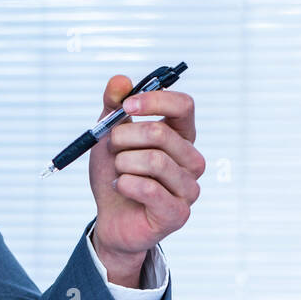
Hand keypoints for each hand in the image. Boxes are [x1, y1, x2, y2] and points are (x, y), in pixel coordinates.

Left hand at [87, 75, 203, 286]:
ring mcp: (189, 188)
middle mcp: (192, 160)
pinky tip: (120, 187)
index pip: (184, 106)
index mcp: (181, 137)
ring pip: (154, 160)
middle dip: (123, 138)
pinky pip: (149, 188)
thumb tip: (119, 80)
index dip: (154, 100)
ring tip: (118, 172)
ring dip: (123, 163)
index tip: (125, 106)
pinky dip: (125, 184)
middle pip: (161, 133)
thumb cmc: (116, 174)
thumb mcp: (108, 136)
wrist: (110, 218)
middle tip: (111, 148)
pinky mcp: (179, 213)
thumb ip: (112, 106)